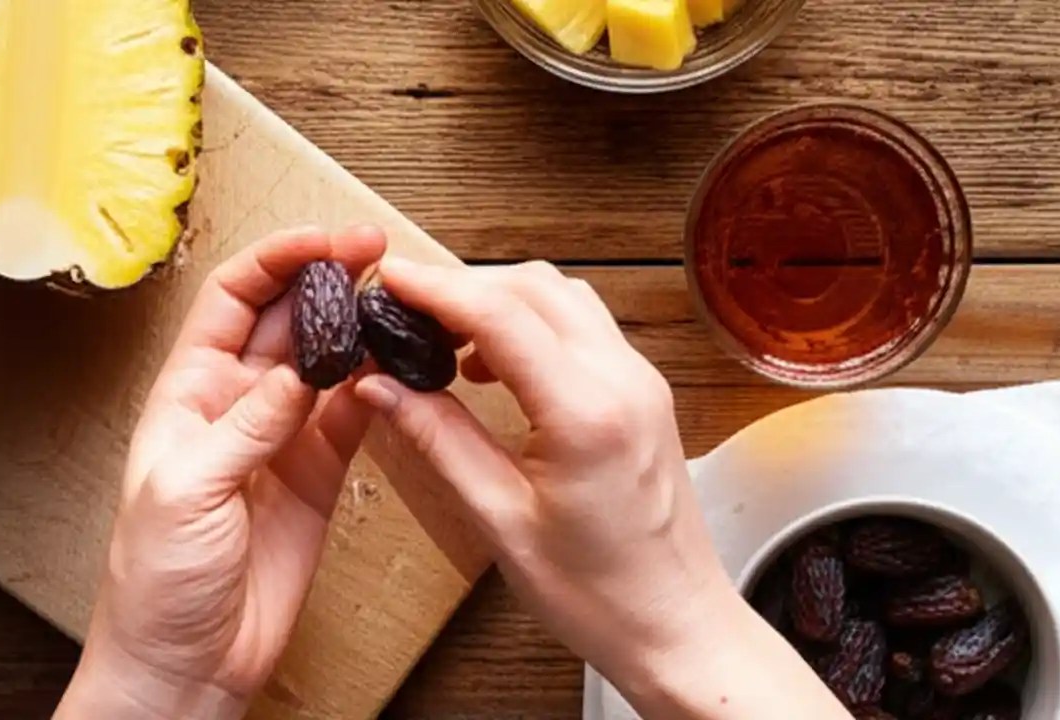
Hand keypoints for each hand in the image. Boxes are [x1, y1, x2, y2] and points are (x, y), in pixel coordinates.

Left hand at [56, 226, 385, 719]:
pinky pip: (354, 414)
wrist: (188, 662)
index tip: (323, 241)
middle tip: (375, 252)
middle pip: (287, 317)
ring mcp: (283, 437)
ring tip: (397, 299)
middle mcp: (237, 404)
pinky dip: (379, 386)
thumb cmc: (154, 584)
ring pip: (328, 359)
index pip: (232, 299)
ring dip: (360, 325)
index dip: (277, 260)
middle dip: (329, 276)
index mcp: (188, 393)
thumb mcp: (185, 492)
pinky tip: (398, 365)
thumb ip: (247, 427)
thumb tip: (299, 373)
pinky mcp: (319, 473)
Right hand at [354, 259, 849, 719]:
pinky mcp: (644, 393)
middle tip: (405, 306)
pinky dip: (533, 324)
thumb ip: (440, 440)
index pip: (499, 314)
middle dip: (463, 285)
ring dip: (501, 299)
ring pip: (563, 298)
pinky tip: (494, 363)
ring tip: (443, 335)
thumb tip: (381, 386)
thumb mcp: (501, 520)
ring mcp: (642, 382)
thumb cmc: (600, 594)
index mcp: (587, 413)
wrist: (678, 625)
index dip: (435, 287)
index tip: (387, 277)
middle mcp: (624, 381)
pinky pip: (584, 329)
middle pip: (533, 287)